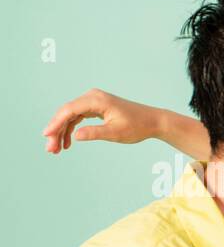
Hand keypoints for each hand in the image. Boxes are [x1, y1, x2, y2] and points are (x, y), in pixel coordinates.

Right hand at [42, 88, 160, 153]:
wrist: (152, 121)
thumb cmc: (137, 126)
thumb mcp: (116, 133)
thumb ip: (95, 133)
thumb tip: (75, 135)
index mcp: (97, 100)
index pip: (69, 110)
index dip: (56, 123)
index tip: (46, 136)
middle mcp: (92, 97)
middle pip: (67, 113)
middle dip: (57, 131)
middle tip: (50, 149)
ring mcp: (93, 101)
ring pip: (71, 116)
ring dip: (62, 132)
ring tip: (56, 149)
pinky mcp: (96, 107)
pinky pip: (78, 117)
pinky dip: (72, 129)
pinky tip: (67, 143)